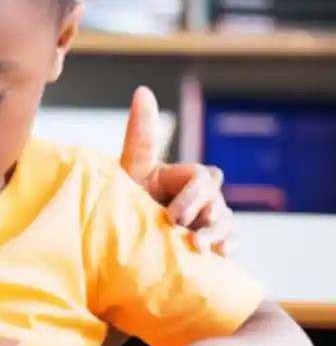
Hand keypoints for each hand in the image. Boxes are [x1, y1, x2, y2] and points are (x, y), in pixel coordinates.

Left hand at [120, 86, 230, 253]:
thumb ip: (141, 135)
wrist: (117, 244)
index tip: (172, 215)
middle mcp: (199, 197)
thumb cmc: (122, 202)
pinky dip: (224, 248)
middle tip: (180, 227)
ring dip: (215, 234)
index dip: (192, 195)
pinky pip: (228, 243)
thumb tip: (143, 89)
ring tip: (197, 247)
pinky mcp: (210, 244)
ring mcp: (206, 221)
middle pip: (217, 199)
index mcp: (182, 177)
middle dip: (204, 212)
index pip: (201, 177)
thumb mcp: (131, 170)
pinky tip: (217, 256)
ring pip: (225, 221)